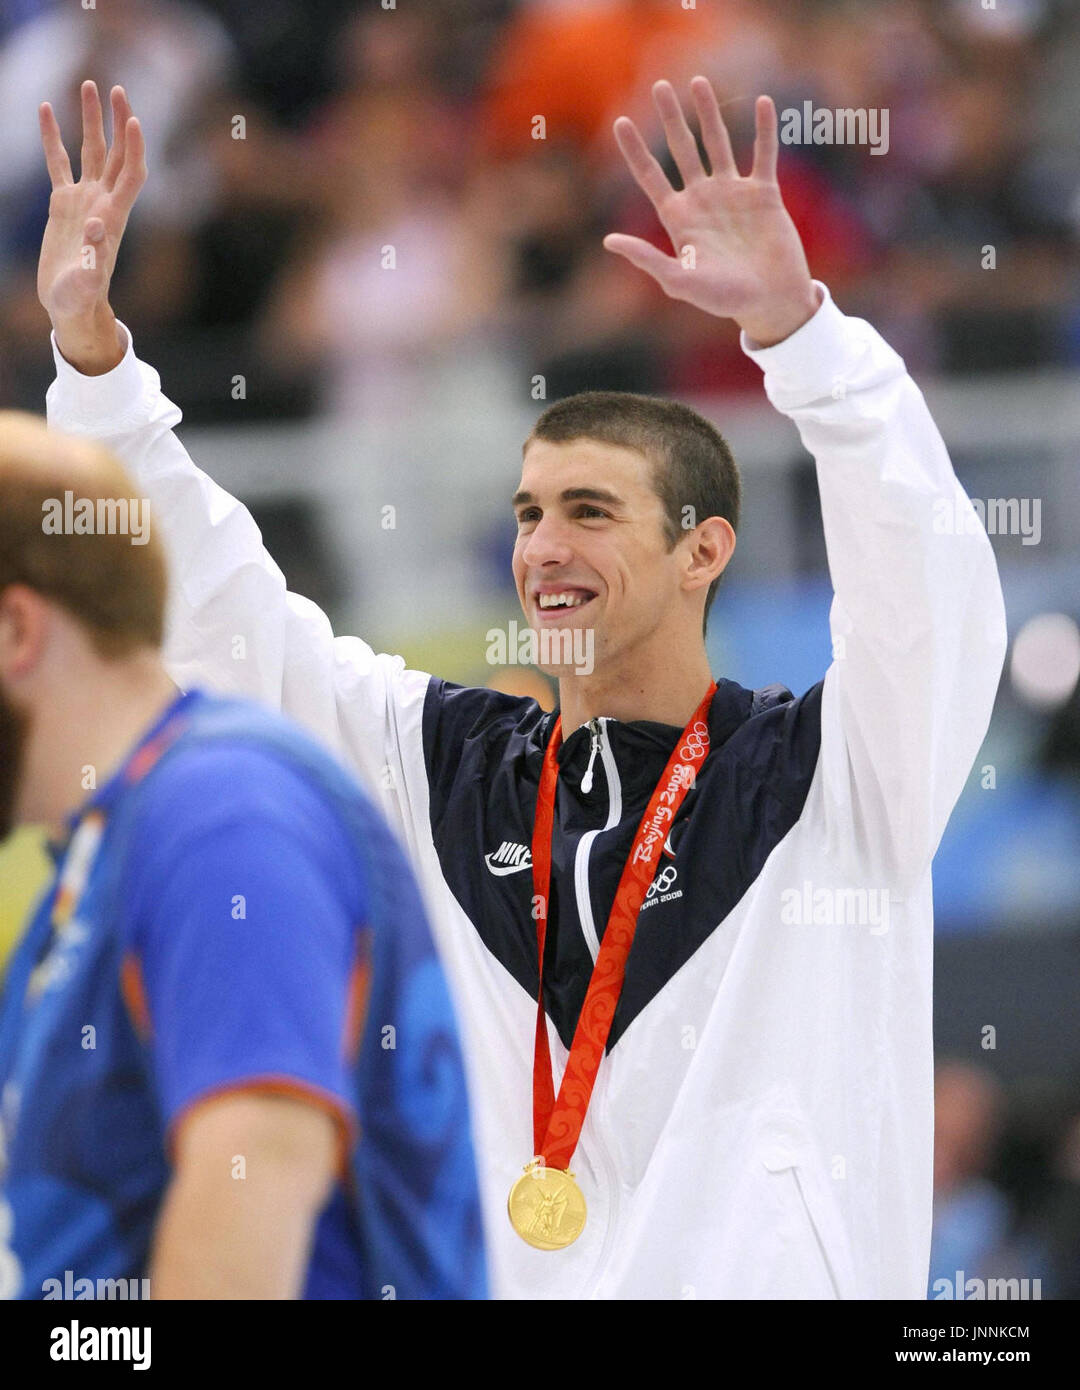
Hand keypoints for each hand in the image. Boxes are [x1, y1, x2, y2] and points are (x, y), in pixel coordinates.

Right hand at [37, 81, 146, 373]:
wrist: (70, 306)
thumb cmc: (79, 299)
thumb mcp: (84, 284)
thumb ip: (90, 260)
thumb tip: (95, 229)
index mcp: (112, 218)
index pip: (131, 175)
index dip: (135, 148)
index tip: (132, 119)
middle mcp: (103, 202)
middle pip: (117, 154)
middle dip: (117, 121)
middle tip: (115, 88)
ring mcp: (84, 200)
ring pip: (91, 151)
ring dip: (91, 120)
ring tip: (88, 84)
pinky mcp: (64, 202)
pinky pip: (58, 162)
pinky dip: (53, 136)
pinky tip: (45, 108)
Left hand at [604, 79, 819, 347]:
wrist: (769, 302)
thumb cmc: (724, 299)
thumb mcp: (680, 281)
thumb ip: (647, 258)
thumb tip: (608, 240)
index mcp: (679, 218)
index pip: (651, 176)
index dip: (635, 150)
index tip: (619, 122)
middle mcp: (703, 199)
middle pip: (682, 149)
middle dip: (671, 119)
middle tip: (659, 86)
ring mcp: (733, 193)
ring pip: (718, 143)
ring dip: (709, 114)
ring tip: (699, 82)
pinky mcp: (764, 193)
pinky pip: (763, 154)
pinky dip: (764, 130)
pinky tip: (762, 102)